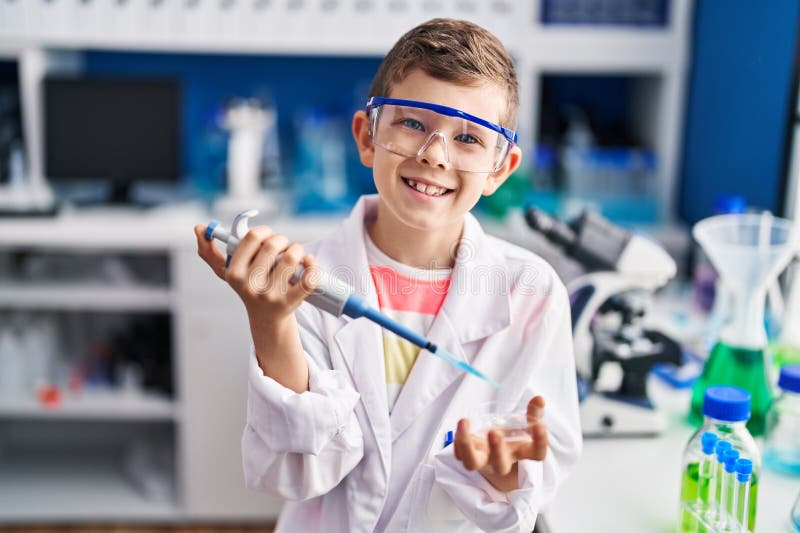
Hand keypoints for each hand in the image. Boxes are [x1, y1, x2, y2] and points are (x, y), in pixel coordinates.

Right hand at [193, 224, 318, 321]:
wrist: (267, 319)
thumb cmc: (249, 287)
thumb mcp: (228, 272)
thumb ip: (210, 251)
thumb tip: (198, 228)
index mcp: (234, 273)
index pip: (252, 238)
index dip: (264, 231)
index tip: (268, 236)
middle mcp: (250, 285)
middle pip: (273, 245)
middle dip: (282, 239)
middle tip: (284, 246)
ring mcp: (270, 295)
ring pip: (292, 257)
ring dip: (298, 249)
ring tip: (297, 254)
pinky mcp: (290, 303)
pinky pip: (308, 279)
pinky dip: (313, 265)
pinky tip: (309, 262)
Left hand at [453, 396, 547, 490]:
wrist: (496, 454)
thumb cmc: (512, 437)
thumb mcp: (525, 426)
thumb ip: (532, 413)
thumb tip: (539, 399)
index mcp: (521, 452)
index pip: (536, 454)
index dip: (540, 442)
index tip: (540, 425)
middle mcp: (502, 460)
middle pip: (500, 466)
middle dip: (496, 450)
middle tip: (494, 432)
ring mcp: (483, 461)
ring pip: (472, 463)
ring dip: (466, 445)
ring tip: (464, 422)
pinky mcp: (467, 457)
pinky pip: (458, 454)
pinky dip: (457, 440)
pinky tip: (461, 425)